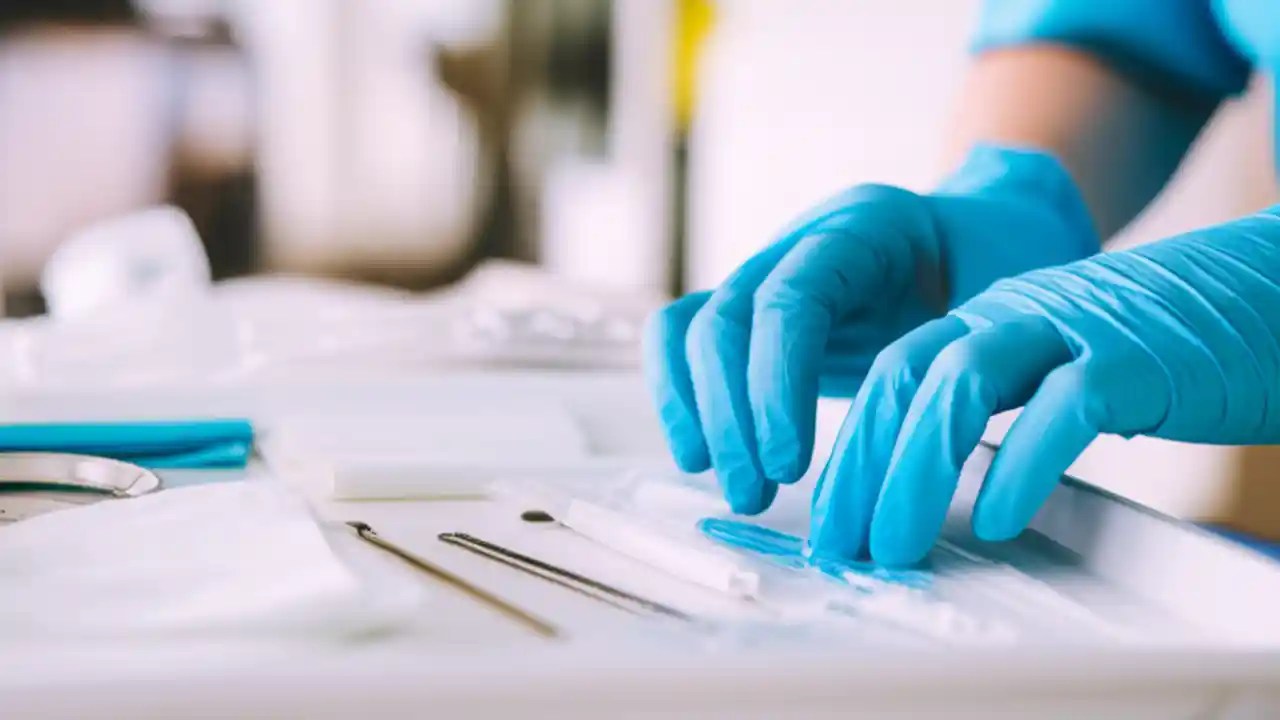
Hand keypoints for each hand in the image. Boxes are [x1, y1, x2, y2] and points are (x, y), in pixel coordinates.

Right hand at [643, 145, 1098, 513]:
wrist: (993, 231)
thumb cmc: (1009, 264)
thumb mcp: (1010, 296)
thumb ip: (966, 351)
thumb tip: (930, 441)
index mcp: (866, 226)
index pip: (791, 297)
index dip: (778, 383)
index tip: (791, 465)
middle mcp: (802, 241)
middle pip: (725, 315)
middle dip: (730, 415)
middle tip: (755, 497)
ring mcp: (770, 269)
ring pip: (692, 327)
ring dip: (700, 414)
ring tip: (738, 491)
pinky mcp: (755, 309)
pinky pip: (688, 340)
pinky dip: (683, 397)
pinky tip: (702, 456)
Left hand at [809, 209, 1279, 565]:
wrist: (1277, 287)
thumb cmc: (1174, 341)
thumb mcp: (1067, 361)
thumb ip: (1012, 401)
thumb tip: (955, 476)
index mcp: (995, 318)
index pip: (896, 375)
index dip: (853, 444)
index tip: (832, 515)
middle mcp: (1020, 314)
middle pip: (907, 376)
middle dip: (859, 462)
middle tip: (838, 541)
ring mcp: (1077, 327)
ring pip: (962, 383)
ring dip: (915, 468)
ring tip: (893, 544)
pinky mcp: (1139, 355)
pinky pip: (1065, 405)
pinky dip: (1023, 463)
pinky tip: (998, 517)